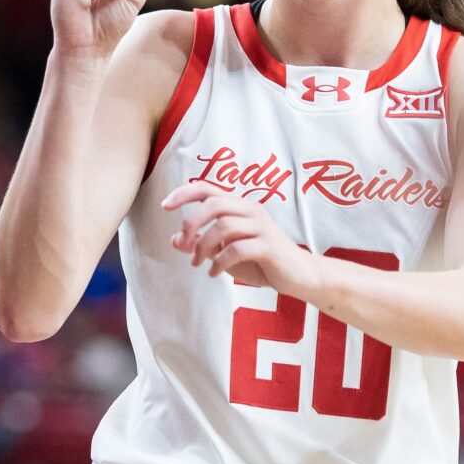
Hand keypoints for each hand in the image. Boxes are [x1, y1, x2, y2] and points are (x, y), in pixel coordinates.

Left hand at [162, 182, 318, 295]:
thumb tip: (175, 240)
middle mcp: (251, 210)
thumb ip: (203, 244)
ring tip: (199, 263)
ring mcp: (261, 227)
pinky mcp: (268, 246)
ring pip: (223, 226)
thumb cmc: (261, 261)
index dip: (184, 194)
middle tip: (185, 245)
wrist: (297, 275)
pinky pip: (236, 248)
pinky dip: (219, 262)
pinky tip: (213, 273)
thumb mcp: (226, 252)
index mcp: (240, 206)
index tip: (165, 206)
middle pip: (213, 203)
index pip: (208, 189)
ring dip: (204, 246)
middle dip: (192, 223)